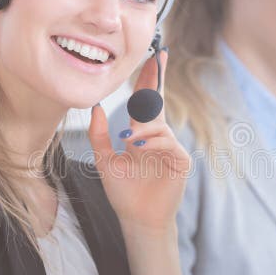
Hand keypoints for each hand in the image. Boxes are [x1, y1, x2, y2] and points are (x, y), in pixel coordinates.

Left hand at [87, 49, 190, 274]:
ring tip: (128, 138)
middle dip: (156, 80)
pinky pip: (167, 142)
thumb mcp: (104, 160)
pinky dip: (152, 142)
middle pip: (157, 103)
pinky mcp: (179, 160)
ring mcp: (171, 147)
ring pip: (159, 124)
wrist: (136, 218)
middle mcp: (158, 136)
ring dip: (143, 127)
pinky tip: (137, 145)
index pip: (145, 102)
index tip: (152, 56)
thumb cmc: (123, 191)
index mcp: (142, 134)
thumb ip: (99, 135)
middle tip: (156, 57)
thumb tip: (95, 107)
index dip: (148, 80)